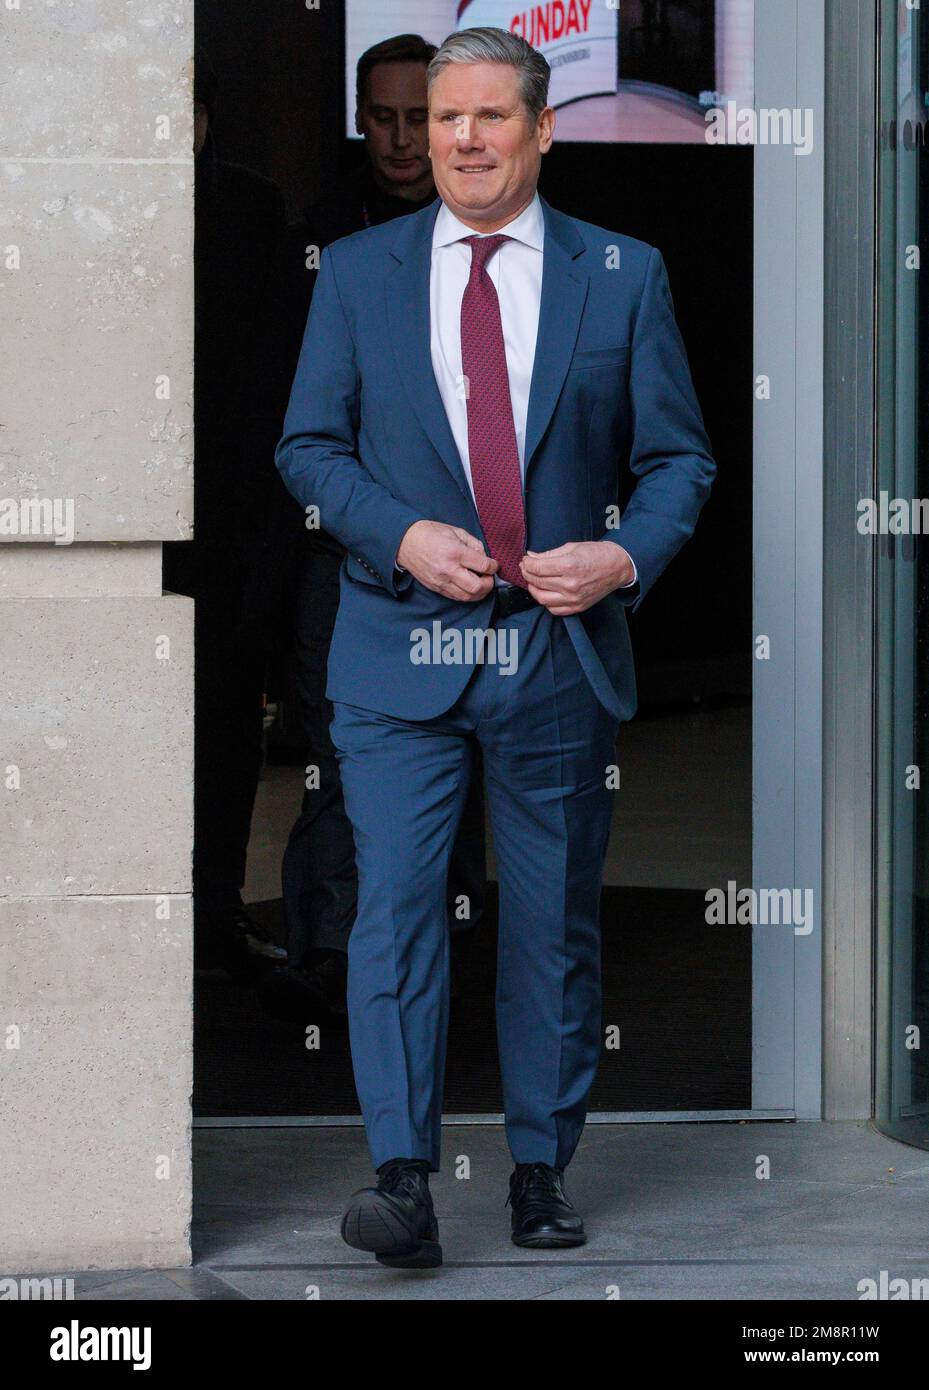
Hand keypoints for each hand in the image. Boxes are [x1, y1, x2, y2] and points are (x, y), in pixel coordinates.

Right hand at [396, 520, 498, 600]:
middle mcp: (448, 569)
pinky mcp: (435, 587)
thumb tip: (484, 557)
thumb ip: (474, 544)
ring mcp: (441, 581)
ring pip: (467, 597)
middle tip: (489, 577)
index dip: (493, 566)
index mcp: (455, 552)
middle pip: (477, 587)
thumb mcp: (456, 531)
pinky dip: (466, 594)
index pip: (483, 566)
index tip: (494, 564)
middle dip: (489, 584)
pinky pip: (455, 597)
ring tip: (480, 583)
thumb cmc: (430, 533)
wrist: (405, 542)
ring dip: (479, 593)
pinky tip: (468, 587)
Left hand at [519, 541, 634, 614]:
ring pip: (541, 598)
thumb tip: (530, 557)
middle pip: (537, 582)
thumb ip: (548, 554)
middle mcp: (570, 585)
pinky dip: (545, 601)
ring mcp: (574, 598)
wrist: (617, 566)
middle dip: (527, 574)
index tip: (525, 560)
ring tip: (533, 580)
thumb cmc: (596, 554)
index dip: (527, 564)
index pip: (537, 568)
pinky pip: (553, 609)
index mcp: (568, 566)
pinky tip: (546, 591)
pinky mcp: (577, 607)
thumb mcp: (571, 547)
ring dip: (533, 589)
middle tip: (526, 568)